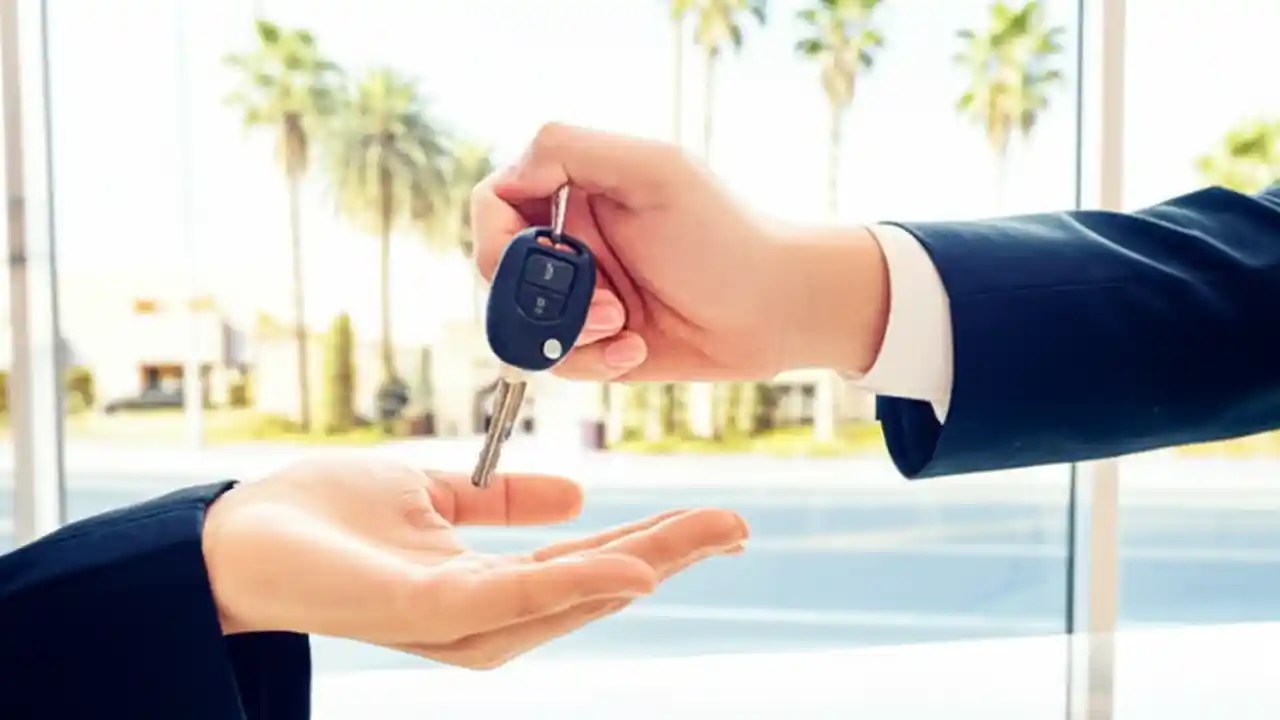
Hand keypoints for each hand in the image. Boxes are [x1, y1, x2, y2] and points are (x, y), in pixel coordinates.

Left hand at [201, 456, 745, 669]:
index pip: (590, 560)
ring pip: (577, 593)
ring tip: (715, 533)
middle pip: (600, 585)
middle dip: (673, 556)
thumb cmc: (323, 517)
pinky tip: (636, 566)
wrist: (239, 535)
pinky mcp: (434, 611)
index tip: (717, 520)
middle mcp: (488, 615)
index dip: (656, 541)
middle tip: (740, 526)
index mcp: (491, 584)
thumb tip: (580, 493)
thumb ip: (502, 500)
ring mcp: (464, 620)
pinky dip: (583, 582)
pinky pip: (520, 595)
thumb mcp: (433, 493)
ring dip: (650, 562)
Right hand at [471, 123, 888, 381]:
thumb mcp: (653, 171)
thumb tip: (509, 176)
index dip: (492, 234)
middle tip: (596, 301)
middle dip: (538, 296)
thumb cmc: (724, 236)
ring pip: (523, 326)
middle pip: (498, 272)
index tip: (521, 258)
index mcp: (576, 190)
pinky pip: (561, 363)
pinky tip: (637, 348)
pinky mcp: (598, 344)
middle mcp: (572, 242)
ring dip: (570, 332)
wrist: (776, 309)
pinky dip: (595, 360)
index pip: (494, 202)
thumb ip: (570, 150)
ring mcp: (583, 296)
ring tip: (622, 325)